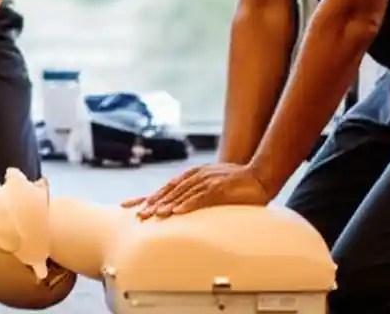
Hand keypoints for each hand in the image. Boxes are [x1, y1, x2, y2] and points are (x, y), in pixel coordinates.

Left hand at [121, 162, 271, 218]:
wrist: (259, 174)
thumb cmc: (234, 183)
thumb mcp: (211, 188)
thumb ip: (196, 195)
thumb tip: (180, 209)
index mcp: (190, 178)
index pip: (165, 188)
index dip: (147, 197)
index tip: (130, 206)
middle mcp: (195, 177)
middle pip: (169, 192)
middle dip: (153, 203)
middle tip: (139, 216)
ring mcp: (206, 181)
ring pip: (182, 194)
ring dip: (167, 204)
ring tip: (154, 215)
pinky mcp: (219, 187)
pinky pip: (201, 197)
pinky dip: (188, 205)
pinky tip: (177, 212)